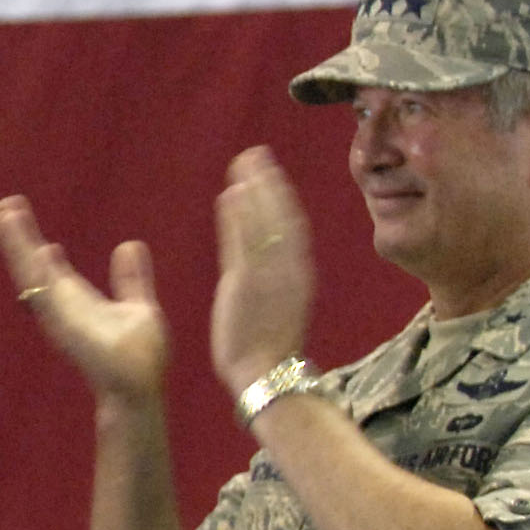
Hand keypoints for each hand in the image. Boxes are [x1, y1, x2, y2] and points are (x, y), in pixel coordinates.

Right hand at [0, 197, 168, 410]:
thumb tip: (129, 244)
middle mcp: (62, 306)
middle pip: (32, 265)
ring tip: (4, 217)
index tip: (15, 212)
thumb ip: (131, 278)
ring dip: (19, 248)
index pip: (47, 263)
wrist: (138, 389)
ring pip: (33, 276)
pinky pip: (50, 298)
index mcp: (75, 299)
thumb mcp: (138, 307)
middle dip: (17, 237)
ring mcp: (61, 317)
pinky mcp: (68, 329)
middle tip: (3, 207)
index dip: (31, 239)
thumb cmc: (139, 358)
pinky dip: (42, 277)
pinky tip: (40, 251)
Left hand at [208, 147, 314, 391]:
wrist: (269, 376)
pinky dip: (241, 215)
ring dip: (256, 188)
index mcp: (297, 275)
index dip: (280, 197)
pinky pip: (245, 241)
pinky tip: (231, 193)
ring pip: (266, 222)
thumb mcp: (276, 305)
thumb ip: (269, 278)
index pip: (291, 227)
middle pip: (282, 215)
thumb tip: (261, 259)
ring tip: (244, 161)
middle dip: (270, 182)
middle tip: (255, 153)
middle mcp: (289, 270)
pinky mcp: (249, 284)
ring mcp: (270, 275)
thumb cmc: (268, 347)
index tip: (269, 173)